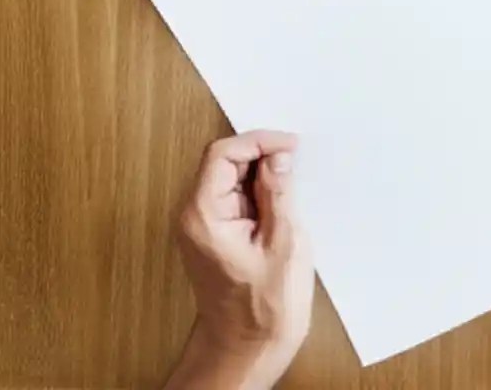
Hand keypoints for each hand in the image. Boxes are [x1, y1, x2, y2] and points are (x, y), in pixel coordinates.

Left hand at [165, 130, 313, 389]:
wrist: (246, 349)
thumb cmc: (263, 309)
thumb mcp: (284, 243)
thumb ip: (278, 194)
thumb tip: (278, 158)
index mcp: (203, 216)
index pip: (222, 154)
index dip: (258, 142)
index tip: (291, 146)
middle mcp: (194, 217)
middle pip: (222, 163)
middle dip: (261, 155)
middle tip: (296, 162)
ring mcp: (202, 227)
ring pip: (229, 180)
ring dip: (261, 174)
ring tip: (294, 183)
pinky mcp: (214, 236)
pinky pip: (234, 199)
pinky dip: (258, 192)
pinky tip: (283, 200)